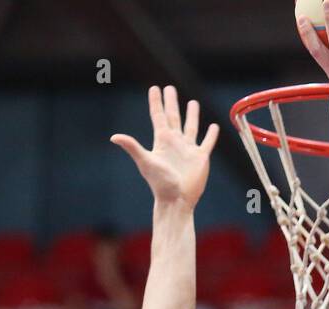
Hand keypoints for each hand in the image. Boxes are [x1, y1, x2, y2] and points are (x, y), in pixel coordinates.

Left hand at [111, 85, 219, 207]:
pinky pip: (207, 142)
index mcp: (162, 141)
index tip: (154, 88)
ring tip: (192, 102)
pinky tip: (214, 126)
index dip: (156, 102)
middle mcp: (175, 142)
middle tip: (170, 88)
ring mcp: (188, 149)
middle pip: (173, 117)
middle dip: (171, 102)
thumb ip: (132, 147)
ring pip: (191, 126)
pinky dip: (211, 135)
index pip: (158, 116)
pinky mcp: (201, 157)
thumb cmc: (160, 183)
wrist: (176, 200)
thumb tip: (114, 137)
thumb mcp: (146, 162)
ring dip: (192, 114)